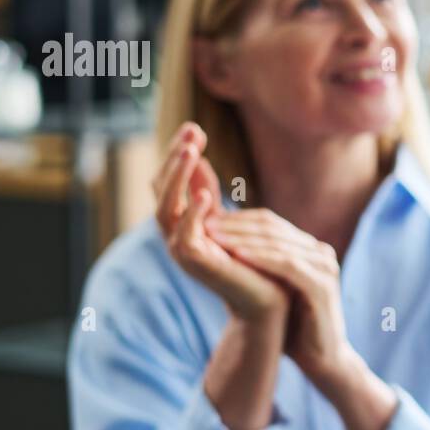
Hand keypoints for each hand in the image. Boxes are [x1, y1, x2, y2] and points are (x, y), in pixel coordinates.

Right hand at [153, 123, 287, 322]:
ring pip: (165, 209)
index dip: (178, 153)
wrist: (268, 302)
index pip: (170, 181)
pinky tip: (206, 194)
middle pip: (161, 190)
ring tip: (190, 151)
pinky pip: (184, 236)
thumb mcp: (227, 218)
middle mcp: (176, 235)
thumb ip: (207, 190)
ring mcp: (182, 251)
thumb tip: (195, 152)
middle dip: (174, 159)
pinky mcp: (196, 266)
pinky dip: (193, 214)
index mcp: (183, 222)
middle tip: (190, 132)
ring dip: (177, 179)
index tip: (193, 127)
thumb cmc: (252, 261)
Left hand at [204, 209, 353, 387]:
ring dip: (243, 239)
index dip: (236, 219)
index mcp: (308, 248)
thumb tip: (219, 249)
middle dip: (235, 226)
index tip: (205, 221)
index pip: (269, 222)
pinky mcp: (323, 287)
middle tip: (204, 224)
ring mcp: (324, 268)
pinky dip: (261, 259)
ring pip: (278, 244)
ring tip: (214, 239)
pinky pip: (288, 266)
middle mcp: (320, 253)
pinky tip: (237, 257)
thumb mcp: (272, 289)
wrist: (322, 358)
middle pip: (272, 228)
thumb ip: (257, 267)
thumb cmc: (293, 326)